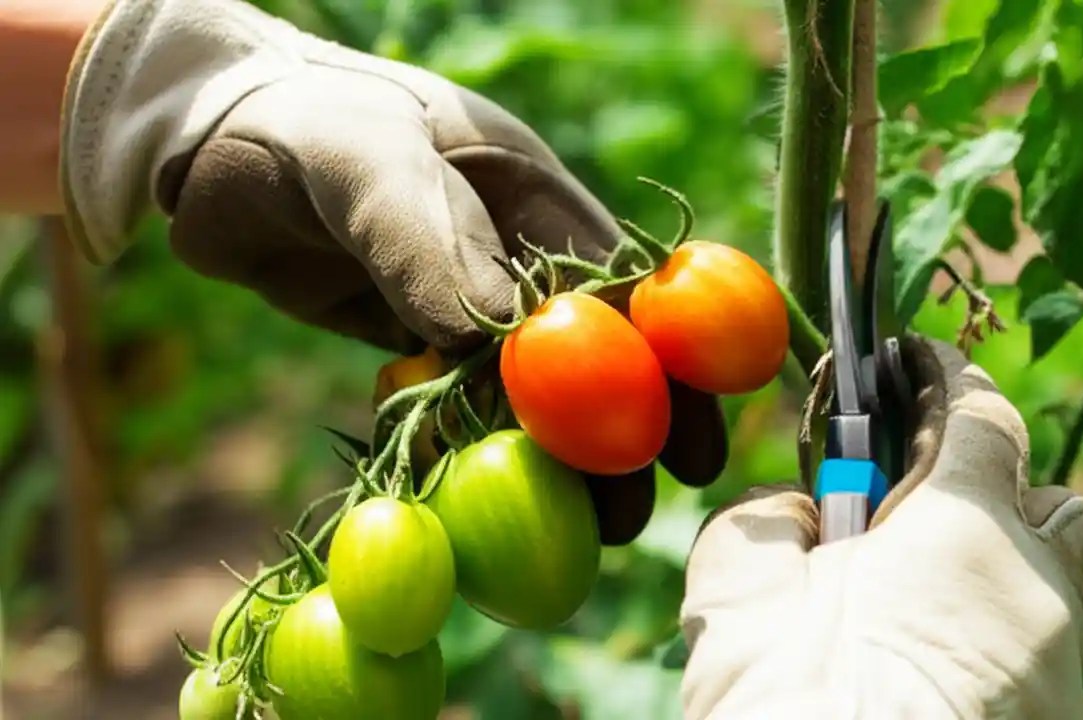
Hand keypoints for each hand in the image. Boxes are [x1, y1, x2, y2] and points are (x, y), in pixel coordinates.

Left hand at [60, 0, 726, 537]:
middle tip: (629, 517)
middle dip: (619, 438)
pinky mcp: (415, 338)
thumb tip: (494, 335)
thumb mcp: (365, 162)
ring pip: (526, 393)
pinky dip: (466, 452)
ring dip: (548, 461)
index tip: (688, 442)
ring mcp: (466, 300)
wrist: (212, 142)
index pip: (631, 293)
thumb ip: (429, 236)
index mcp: (535, 200)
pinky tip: (472, 499)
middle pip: (593, 357)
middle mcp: (516, 255)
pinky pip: (455, 406)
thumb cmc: (300, 125)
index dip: (670, 369)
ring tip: (569, 531)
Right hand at [679, 338, 1082, 718]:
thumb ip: (768, 523)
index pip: (978, 415)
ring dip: (1019, 555)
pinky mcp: (1068, 717)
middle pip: (1045, 499)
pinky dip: (1017, 631)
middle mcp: (1035, 585)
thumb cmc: (789, 700)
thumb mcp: (743, 587)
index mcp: (964, 527)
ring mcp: (1064, 659)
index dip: (942, 376)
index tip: (911, 355)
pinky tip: (960, 649)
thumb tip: (798, 513)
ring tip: (949, 576)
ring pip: (1068, 573)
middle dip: (990, 481)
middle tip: (919, 491)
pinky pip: (1061, 650)